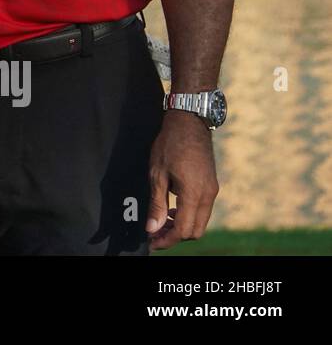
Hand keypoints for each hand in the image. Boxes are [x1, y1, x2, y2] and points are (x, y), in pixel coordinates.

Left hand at [146, 109, 218, 249]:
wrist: (189, 122)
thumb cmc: (170, 144)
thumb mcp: (157, 174)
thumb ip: (156, 204)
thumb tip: (152, 228)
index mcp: (195, 193)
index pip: (184, 230)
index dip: (167, 239)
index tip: (152, 242)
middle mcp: (208, 195)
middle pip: (196, 230)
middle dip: (176, 236)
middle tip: (155, 233)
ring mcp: (213, 191)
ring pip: (200, 221)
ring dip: (182, 226)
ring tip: (161, 220)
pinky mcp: (212, 186)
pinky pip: (203, 210)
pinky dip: (188, 215)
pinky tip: (172, 208)